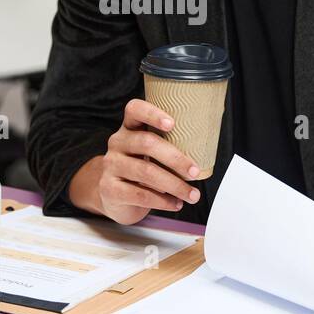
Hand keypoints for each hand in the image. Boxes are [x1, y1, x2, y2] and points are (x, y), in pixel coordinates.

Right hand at [68, 99, 202, 224]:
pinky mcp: (110, 189)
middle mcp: (117, 142)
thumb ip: (168, 147)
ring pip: (146, 172)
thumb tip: (203, 153)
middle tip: (195, 172)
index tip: (172, 124)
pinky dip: (163, 201)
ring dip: (174, 185)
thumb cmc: (141, 169)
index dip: (152, 114)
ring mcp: (111, 165)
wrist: (114, 197)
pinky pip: (140, 195)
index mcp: (129, 128)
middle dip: (176, 158)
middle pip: (146, 143)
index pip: (134, 110)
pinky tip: (176, 204)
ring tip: (192, 194)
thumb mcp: (150, 153)